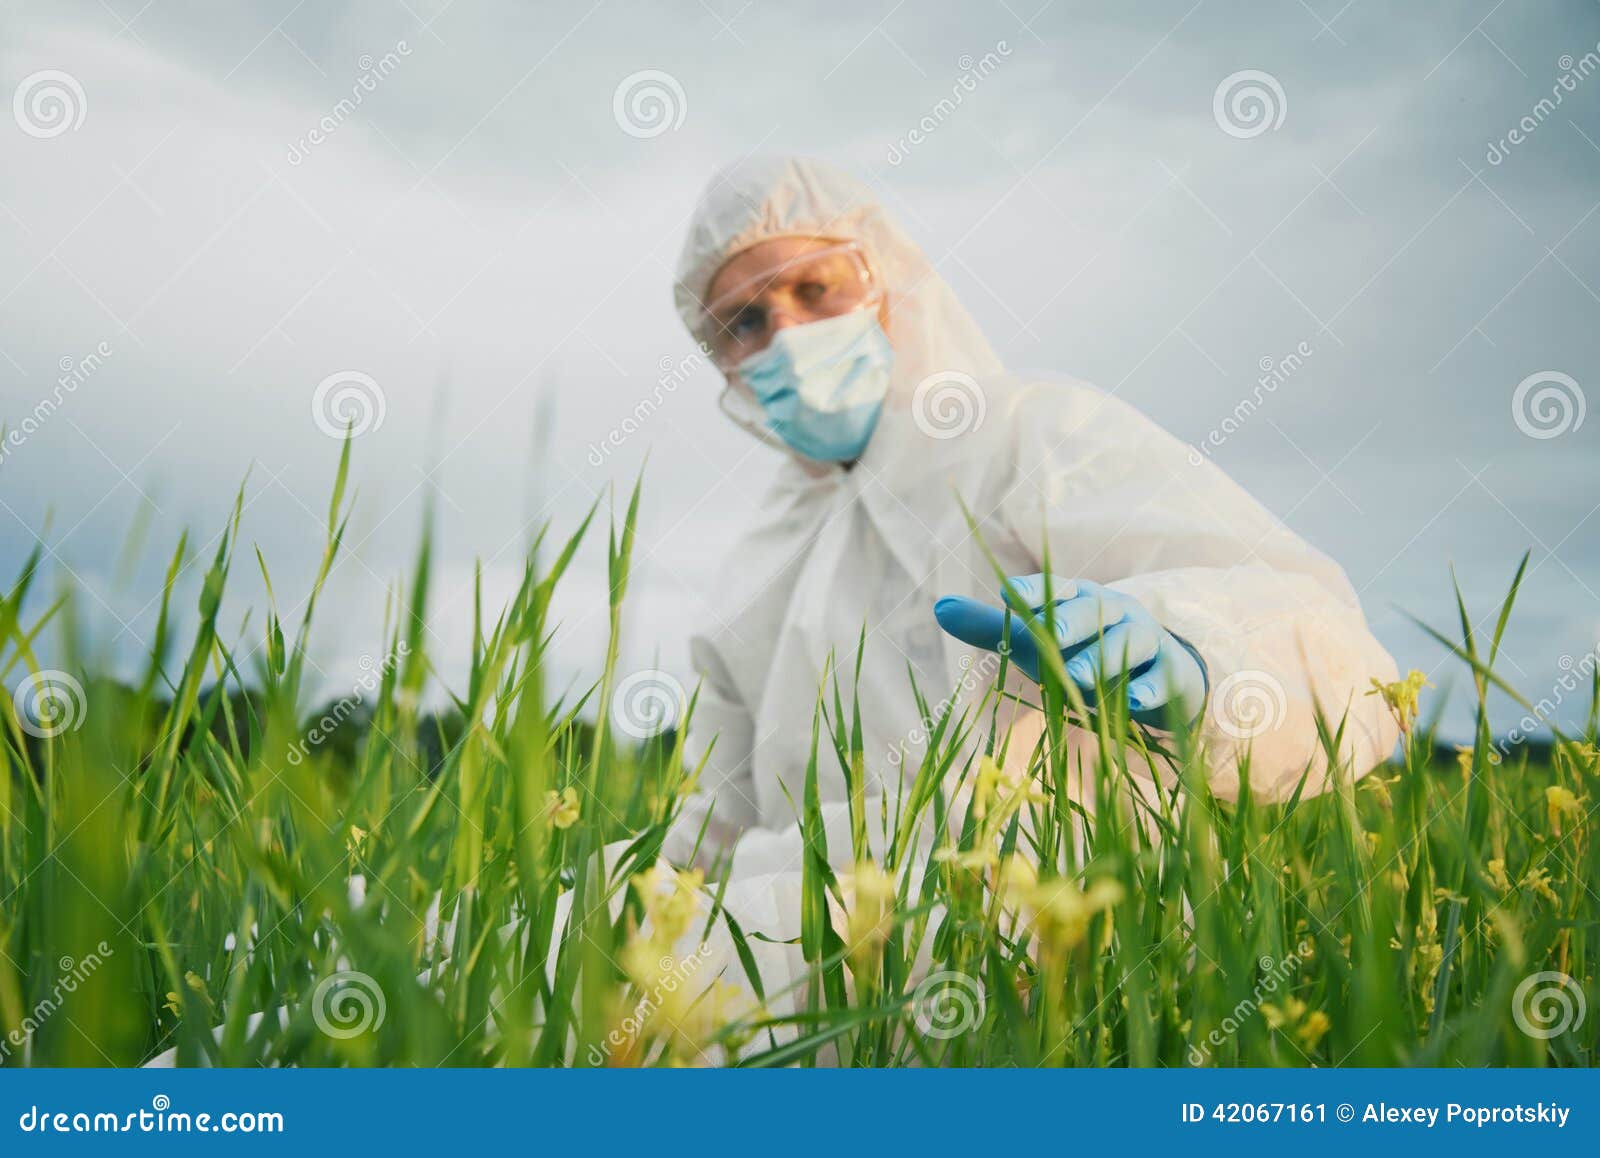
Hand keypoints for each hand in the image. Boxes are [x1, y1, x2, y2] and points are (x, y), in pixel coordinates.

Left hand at [933, 575, 1205, 725]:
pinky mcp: (1170, 674)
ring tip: (1076, 679)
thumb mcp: (1035, 642)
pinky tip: (1132, 703)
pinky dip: (1148, 690)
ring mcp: (1146, 641)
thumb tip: (938, 606)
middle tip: (1047, 639)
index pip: (1055, 589)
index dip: (1033, 592)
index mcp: (1078, 599)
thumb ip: (990, 627)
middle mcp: (1114, 613)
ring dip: (1104, 659)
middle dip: (1072, 622)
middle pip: (1095, 610)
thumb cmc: (1081, 653)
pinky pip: (1162, 678)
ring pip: (1129, 642)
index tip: (1007, 594)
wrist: (1154, 678)